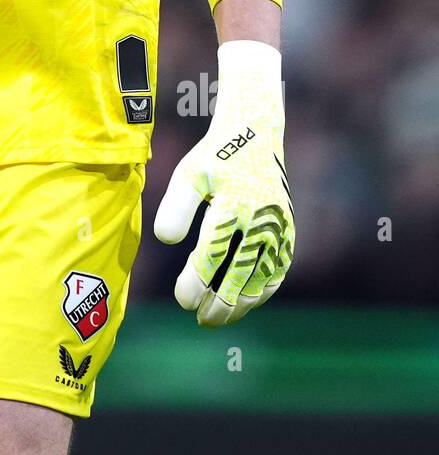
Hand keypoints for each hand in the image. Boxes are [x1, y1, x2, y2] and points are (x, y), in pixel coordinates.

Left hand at [154, 40, 294, 326]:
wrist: (255, 135)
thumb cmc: (215, 157)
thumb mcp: (189, 173)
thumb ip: (176, 206)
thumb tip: (167, 241)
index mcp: (233, 205)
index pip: (212, 257)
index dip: (195, 284)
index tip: (182, 299)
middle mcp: (260, 221)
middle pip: (240, 278)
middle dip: (219, 305)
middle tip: (199, 318)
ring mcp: (278, 230)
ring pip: (262, 282)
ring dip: (241, 305)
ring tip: (217, 318)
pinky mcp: (287, 233)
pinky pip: (277, 273)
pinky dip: (261, 293)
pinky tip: (243, 304)